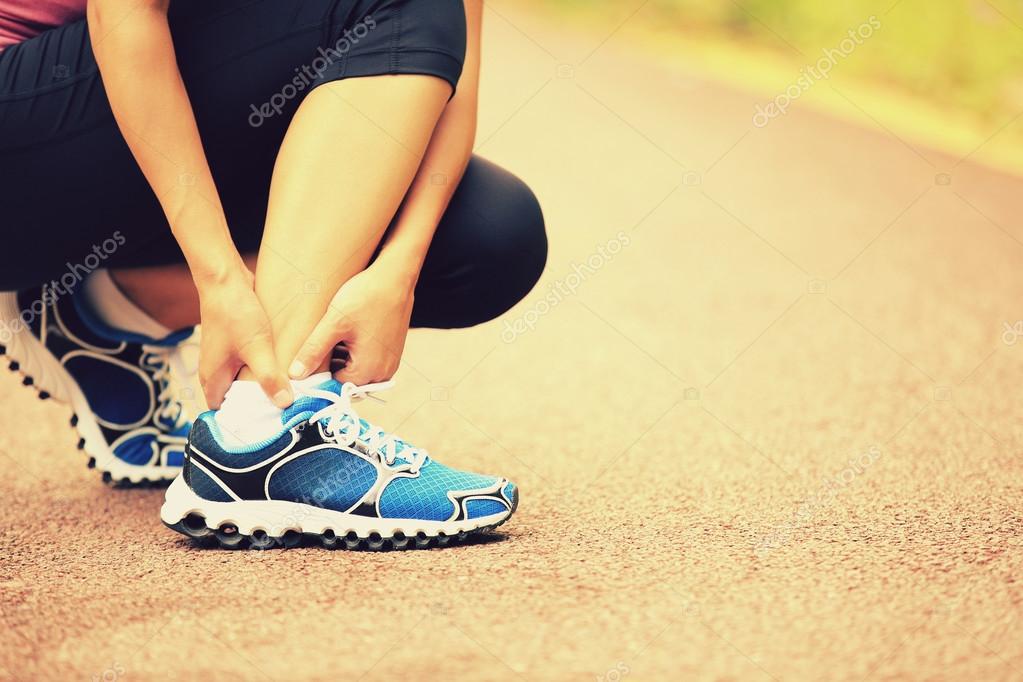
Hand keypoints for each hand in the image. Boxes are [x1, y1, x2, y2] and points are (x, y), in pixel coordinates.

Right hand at [197, 267, 292, 408]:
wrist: (226, 280)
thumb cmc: (235, 314)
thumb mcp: (257, 348)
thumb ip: (269, 377)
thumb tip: (284, 404)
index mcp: (212, 378)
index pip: (223, 412)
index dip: (241, 420)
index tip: (265, 426)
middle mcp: (214, 370)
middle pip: (234, 398)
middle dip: (255, 405)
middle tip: (281, 413)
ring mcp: (223, 357)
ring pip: (241, 381)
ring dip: (260, 386)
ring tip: (285, 394)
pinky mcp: (233, 345)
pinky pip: (246, 365)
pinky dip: (260, 370)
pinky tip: (281, 370)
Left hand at [290, 263, 414, 383]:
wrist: (395, 278)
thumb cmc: (365, 297)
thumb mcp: (334, 323)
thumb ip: (313, 351)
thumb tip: (294, 375)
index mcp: (368, 370)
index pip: (334, 386)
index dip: (318, 374)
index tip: (307, 359)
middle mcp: (383, 372)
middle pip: (347, 380)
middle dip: (332, 366)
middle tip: (320, 343)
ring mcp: (390, 362)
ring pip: (357, 371)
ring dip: (343, 358)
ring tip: (334, 335)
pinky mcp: (393, 352)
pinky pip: (369, 361)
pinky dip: (355, 352)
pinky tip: (347, 332)